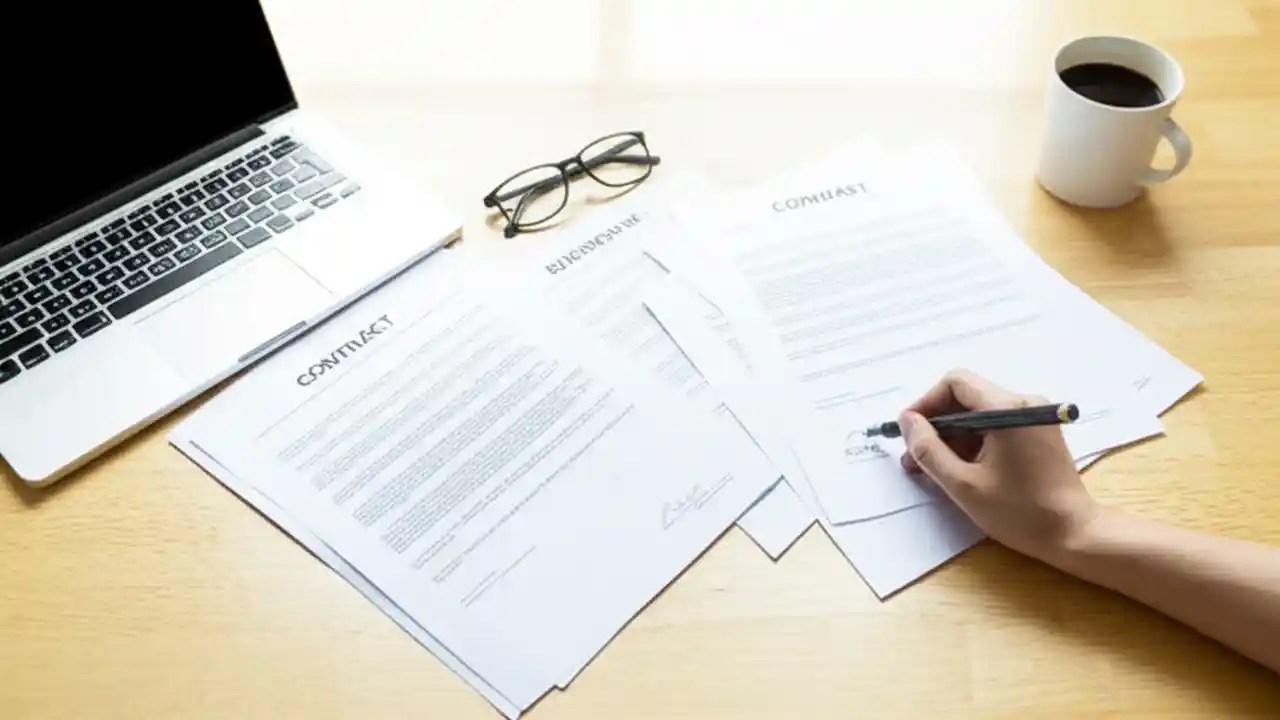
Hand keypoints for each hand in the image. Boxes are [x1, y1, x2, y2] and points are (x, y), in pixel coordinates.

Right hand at [897, 369, 1100, 562]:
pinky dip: (974, 441)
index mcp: (1007, 410)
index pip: (955, 383)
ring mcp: (1035, 417)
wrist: (1074, 534)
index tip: (908, 433)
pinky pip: (997, 425)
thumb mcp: (963, 485)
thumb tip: (907, 421)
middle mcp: (1024, 403)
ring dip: (953, 436)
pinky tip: (961, 468)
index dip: (926, 404)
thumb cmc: (1019, 512)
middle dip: (937, 424)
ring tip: (933, 469)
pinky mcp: (1039, 432)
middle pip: (967, 396)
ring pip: (980, 413)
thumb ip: (928, 450)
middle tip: (915, 457)